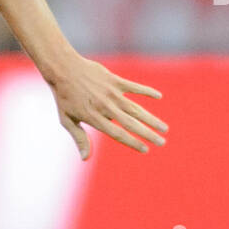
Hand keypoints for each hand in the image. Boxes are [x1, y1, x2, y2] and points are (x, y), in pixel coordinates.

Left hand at [50, 57, 167, 158]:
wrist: (63, 69)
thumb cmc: (64, 98)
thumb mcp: (67, 120)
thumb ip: (79, 138)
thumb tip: (85, 158)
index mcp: (94, 118)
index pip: (118, 134)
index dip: (133, 142)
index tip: (146, 149)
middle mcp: (105, 106)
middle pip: (131, 123)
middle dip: (148, 134)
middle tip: (162, 142)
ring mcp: (111, 93)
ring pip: (136, 108)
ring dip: (151, 118)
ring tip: (164, 128)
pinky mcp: (114, 80)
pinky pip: (134, 87)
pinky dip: (147, 91)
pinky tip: (159, 96)